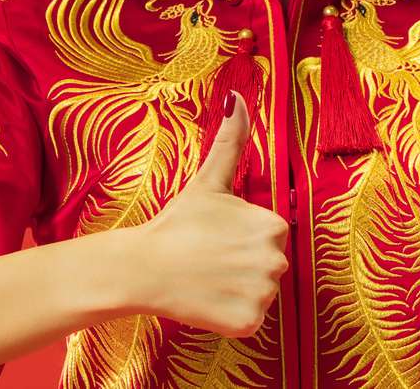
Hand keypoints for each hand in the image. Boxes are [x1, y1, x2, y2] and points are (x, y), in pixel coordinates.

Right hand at [131, 96, 289, 336]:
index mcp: (273, 224)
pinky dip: (230, 315)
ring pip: (259, 293)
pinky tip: (208, 300)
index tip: (217, 236)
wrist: (144, 268)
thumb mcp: (209, 180)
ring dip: (237, 290)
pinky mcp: (248, 323)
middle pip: (267, 265)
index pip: (270, 236)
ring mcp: (262, 294)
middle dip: (243, 264)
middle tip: (210, 258)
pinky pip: (249, 320)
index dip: (242, 238)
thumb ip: (231, 139)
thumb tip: (237, 97)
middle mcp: (276, 259)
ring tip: (207, 278)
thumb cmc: (177, 223)